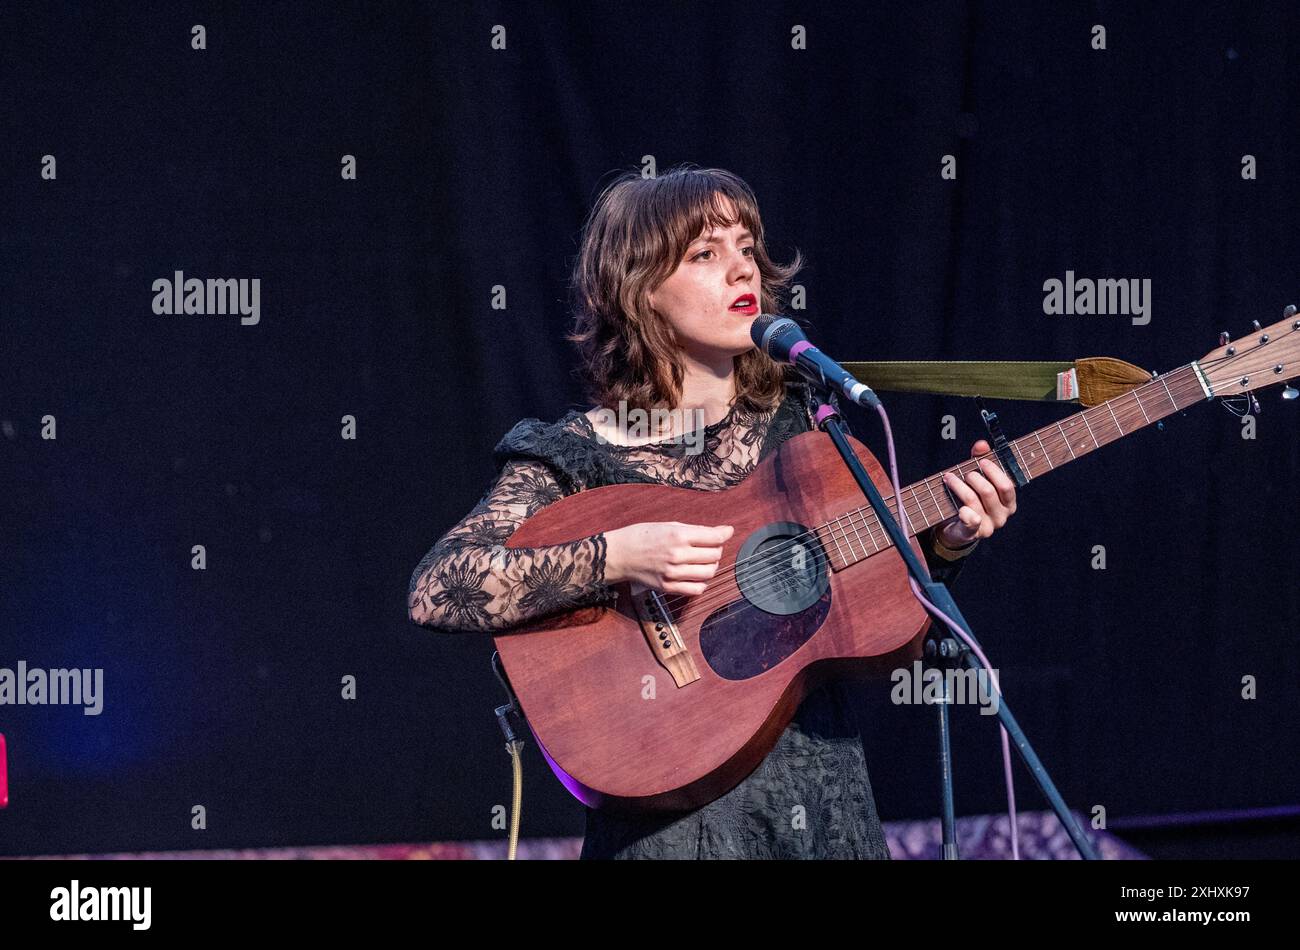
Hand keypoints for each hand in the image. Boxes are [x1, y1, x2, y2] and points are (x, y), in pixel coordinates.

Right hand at [604, 522, 733, 595]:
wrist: (619, 554)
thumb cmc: (641, 536)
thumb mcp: (668, 525)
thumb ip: (695, 530)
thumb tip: (722, 531)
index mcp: (678, 536)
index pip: (714, 537)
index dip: (724, 533)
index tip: (727, 532)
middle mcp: (677, 555)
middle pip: (714, 555)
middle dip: (717, 549)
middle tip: (709, 546)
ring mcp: (673, 573)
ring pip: (708, 573)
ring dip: (711, 566)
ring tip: (702, 561)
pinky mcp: (668, 587)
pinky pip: (696, 589)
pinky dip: (702, 583)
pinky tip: (696, 575)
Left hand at [938, 439, 1017, 546]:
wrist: (956, 527)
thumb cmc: (970, 498)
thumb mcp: (976, 477)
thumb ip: (980, 459)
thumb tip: (982, 444)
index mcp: (1008, 502)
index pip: (1007, 486)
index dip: (994, 471)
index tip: (981, 461)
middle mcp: (1002, 516)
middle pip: (988, 492)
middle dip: (973, 478)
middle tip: (964, 473)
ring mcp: (988, 526)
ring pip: (973, 501)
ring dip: (958, 486)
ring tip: (949, 478)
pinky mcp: (972, 533)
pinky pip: (970, 522)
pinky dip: (965, 513)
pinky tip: (959, 508)